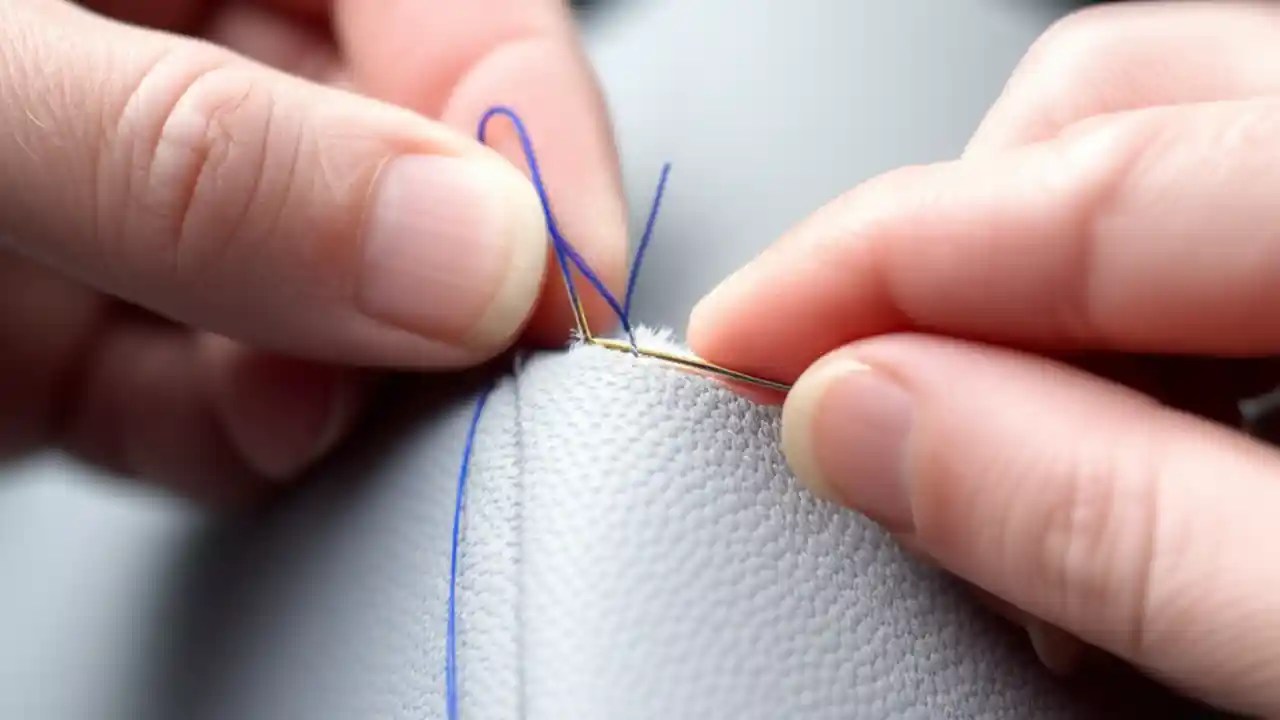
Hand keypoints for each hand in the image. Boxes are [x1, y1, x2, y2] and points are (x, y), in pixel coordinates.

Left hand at [0, 0, 623, 501]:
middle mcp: (179, 65)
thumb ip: (207, 161)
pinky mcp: (86, 336)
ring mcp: (137, 208)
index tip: (564, 284)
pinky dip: (245, 441)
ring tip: (320, 406)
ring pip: (333, 303)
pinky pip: (220, 402)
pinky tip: (244, 438)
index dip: (530, 128)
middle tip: (473, 364)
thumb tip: (464, 254)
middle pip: (409, 165)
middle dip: (445, 284)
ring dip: (348, 383)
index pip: (444, 5)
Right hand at [690, 2, 1279, 714]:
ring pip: (1159, 146)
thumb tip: (860, 420)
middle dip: (940, 257)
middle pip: (1105, 107)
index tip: (733, 348)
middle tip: (868, 419)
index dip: (867, 268)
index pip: (1083, 181)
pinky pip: (1222, 219)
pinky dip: (1125, 327)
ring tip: (1008, 484)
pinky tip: (1124, 452)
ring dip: (1028, 303)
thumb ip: (1109, 521)